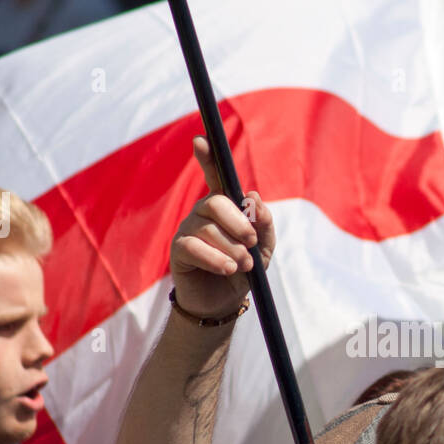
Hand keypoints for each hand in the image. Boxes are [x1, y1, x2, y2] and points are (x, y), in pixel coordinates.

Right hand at [169, 136, 275, 318]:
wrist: (224, 303)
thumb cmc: (244, 271)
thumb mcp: (264, 249)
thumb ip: (264, 224)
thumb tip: (254, 198)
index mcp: (224, 207)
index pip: (215, 176)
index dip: (207, 158)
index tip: (200, 140)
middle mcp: (203, 213)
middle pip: (215, 202)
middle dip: (238, 222)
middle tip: (251, 244)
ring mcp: (188, 229)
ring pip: (208, 228)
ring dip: (232, 249)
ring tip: (243, 267)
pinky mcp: (179, 249)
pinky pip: (194, 246)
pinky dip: (216, 259)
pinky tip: (227, 269)